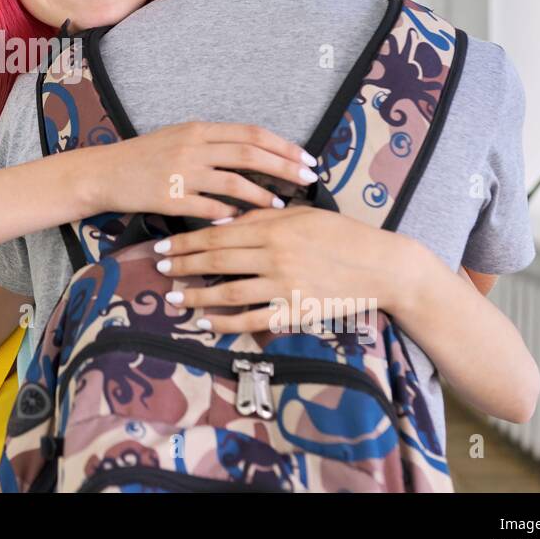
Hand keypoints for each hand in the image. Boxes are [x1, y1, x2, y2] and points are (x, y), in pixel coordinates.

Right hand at [82, 122, 318, 220]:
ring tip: (280, 206)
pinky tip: (242, 221)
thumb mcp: (178, 136)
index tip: (306, 158)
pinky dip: (230, 215)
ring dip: (262, 195)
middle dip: (284, 167)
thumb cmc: (144, 156)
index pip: (251, 133)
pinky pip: (209, 209)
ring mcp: (182, 172)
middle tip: (308, 179)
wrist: (105, 173)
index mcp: (199, 129)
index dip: (282, 145)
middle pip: (250, 154)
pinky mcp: (171, 198)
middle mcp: (193, 146)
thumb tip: (251, 147)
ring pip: (234, 182)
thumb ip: (211, 140)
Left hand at [150, 206, 421, 333]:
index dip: (186, 242)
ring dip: (197, 297)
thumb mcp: (301, 215)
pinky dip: (226, 323)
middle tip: (158, 269)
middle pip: (217, 262)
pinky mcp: (295, 311)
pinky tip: (206, 323)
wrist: (381, 266)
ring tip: (173, 298)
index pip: (218, 235)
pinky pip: (253, 320)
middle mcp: (275, 256)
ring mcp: (284, 286)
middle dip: (183, 266)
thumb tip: (220, 222)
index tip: (163, 246)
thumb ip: (260, 217)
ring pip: (229, 293)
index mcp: (274, 228)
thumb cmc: (340, 234)